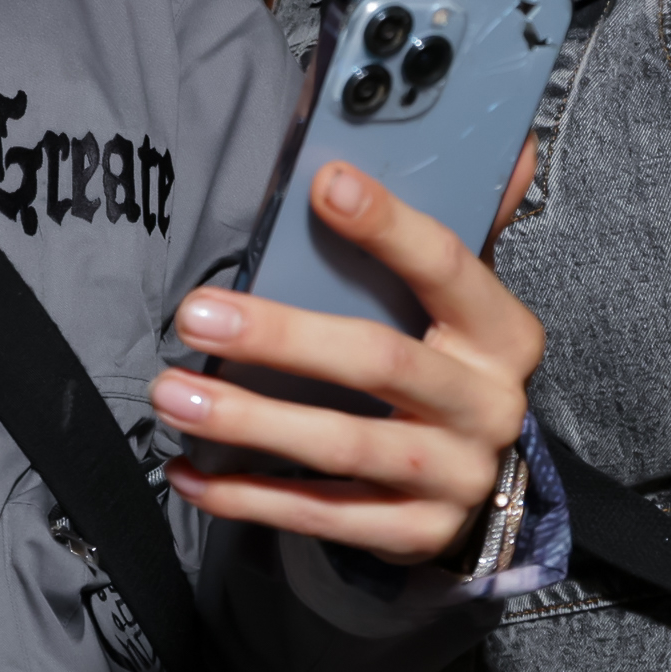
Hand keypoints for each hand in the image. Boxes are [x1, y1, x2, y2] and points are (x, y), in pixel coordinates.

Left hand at [150, 159, 544, 565]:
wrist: (481, 483)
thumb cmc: (443, 362)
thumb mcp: (456, 301)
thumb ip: (458, 221)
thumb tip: (499, 138)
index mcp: (498, 332)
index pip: (448, 267)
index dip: (389, 226)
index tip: (323, 182)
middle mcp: (486, 405)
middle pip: (379, 362)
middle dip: (281, 337)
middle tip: (194, 315)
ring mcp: (453, 476)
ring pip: (344, 449)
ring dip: (249, 421)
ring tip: (171, 394)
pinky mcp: (413, 533)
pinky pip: (320, 517)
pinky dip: (247, 496)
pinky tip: (188, 473)